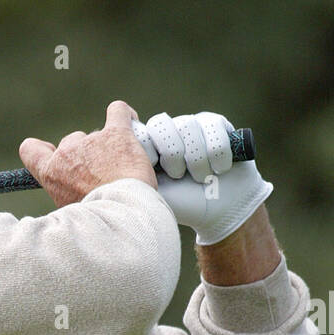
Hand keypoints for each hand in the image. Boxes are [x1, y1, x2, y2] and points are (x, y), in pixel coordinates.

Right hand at [19, 100, 156, 207]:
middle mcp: (67, 153)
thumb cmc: (97, 222)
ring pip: (96, 135)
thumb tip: (74, 197)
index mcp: (51, 173)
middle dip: (85, 155)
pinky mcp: (117, 134)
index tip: (54, 153)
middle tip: (103, 175)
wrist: (122, 217)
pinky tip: (131, 121)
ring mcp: (91, 141)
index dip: (41, 149)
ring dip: (107, 145)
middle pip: (71, 143)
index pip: (31, 150)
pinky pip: (118, 111)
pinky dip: (126, 115)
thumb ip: (67, 196)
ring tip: (124, 165)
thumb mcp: (68, 214)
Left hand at [139, 110, 272, 244]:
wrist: (221, 210)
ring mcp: (190, 126)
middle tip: (177, 175)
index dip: (145, 147)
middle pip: (160, 123)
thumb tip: (112, 165)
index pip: (136, 130)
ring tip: (201, 179)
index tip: (153, 169)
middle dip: (171, 153)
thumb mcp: (151, 194)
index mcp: (147, 147)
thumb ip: (130, 176)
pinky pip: (213, 128)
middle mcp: (166, 132)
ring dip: (196, 159)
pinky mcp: (215, 124)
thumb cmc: (183, 205)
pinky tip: (219, 169)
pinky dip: (217, 154)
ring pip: (187, 126)